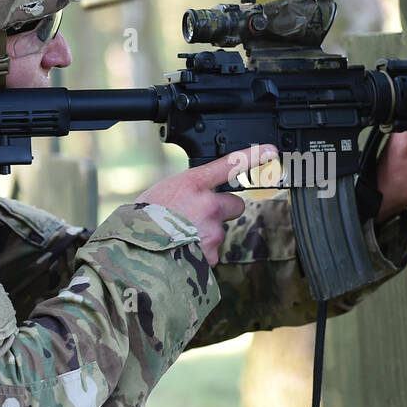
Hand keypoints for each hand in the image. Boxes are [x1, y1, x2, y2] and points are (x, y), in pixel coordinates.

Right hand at [137, 145, 277, 265]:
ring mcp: (213, 232)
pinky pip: (211, 253)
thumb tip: (193, 200)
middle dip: (224, 211)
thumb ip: (186, 193)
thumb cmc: (140, 222)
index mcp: (193, 184)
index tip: (271, 151)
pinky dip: (200, 255)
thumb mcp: (161, 194)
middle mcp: (208, 206)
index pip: (230, 164)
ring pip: (220, 232)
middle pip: (236, 205)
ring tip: (180, 239)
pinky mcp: (211, 255)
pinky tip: (182, 254)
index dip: (254, 156)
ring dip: (206, 235)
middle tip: (199, 218)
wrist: (134, 255)